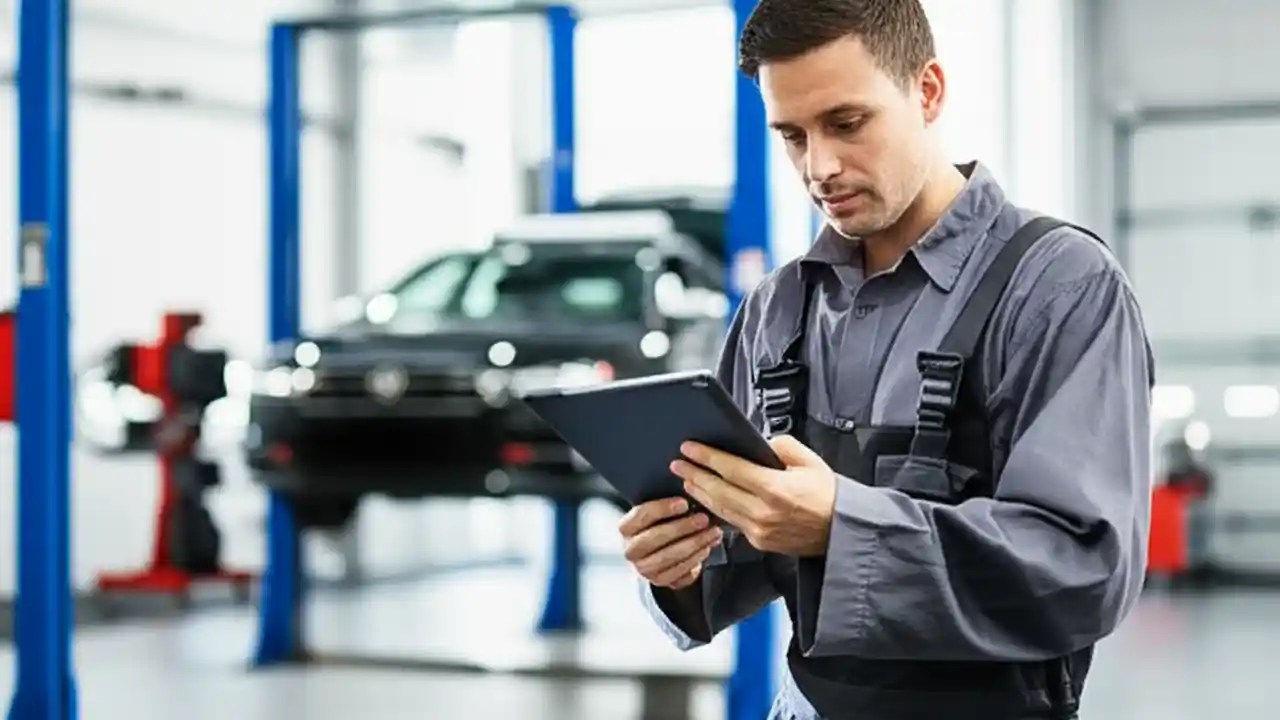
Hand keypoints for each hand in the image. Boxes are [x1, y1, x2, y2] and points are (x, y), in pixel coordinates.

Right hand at [618, 497, 723, 589]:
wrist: (658, 552)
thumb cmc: (661, 525)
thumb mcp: (659, 513)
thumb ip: (669, 505)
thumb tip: (692, 492)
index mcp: (626, 527)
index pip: (641, 515)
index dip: (663, 508)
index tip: (684, 503)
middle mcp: (631, 550)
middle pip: (655, 538)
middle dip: (683, 528)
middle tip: (704, 519)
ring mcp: (644, 568)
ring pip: (669, 556)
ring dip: (694, 543)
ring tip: (713, 533)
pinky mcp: (660, 581)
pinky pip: (679, 572)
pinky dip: (696, 559)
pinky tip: (707, 547)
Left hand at [671, 435, 836, 556]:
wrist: (843, 530)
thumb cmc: (828, 495)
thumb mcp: (809, 461)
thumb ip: (781, 446)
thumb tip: (759, 444)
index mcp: (775, 488)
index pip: (730, 469)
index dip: (707, 457)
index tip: (690, 448)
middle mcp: (764, 511)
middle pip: (718, 490)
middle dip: (694, 475)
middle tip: (678, 463)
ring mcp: (760, 530)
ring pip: (720, 509)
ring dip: (700, 493)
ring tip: (687, 480)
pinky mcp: (760, 542)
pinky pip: (732, 522)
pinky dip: (717, 509)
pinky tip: (709, 500)